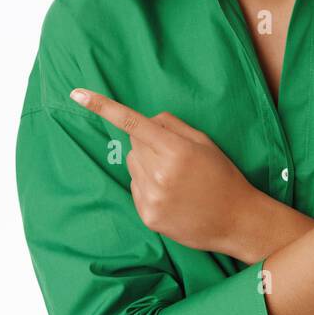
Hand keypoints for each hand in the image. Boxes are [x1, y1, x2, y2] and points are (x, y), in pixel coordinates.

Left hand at [69, 88, 256, 257]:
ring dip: (146, 165)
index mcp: (176, 150)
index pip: (133, 122)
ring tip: (175, 178)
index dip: (103, 107)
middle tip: (175, 156)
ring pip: (132, 165)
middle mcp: (159, 174)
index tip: (77, 94)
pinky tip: (171, 194)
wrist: (236, 220)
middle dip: (148, 143)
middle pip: (133, 143)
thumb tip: (146, 120)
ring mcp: (151, 197)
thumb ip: (173, 126)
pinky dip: (147, 186)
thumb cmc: (223, 176)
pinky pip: (135, 188)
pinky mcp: (147, 216)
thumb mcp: (205, 143)